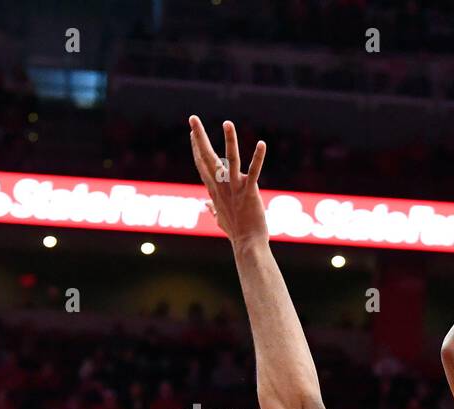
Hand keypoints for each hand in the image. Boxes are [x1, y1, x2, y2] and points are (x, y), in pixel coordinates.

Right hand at [189, 115, 267, 248]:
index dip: (196, 148)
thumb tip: (206, 204)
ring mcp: (235, 189)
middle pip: (207, 158)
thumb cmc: (236, 232)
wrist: (247, 245)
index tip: (192, 133)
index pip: (202, 165)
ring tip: (227, 122)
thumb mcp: (220, 219)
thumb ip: (213, 208)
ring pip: (229, 160)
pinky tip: (262, 144)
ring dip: (229, 140)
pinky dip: (258, 158)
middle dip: (199, 137)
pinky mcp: (249, 192)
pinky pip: (254, 172)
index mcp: (214, 190)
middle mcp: (221, 187)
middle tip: (192, 118)